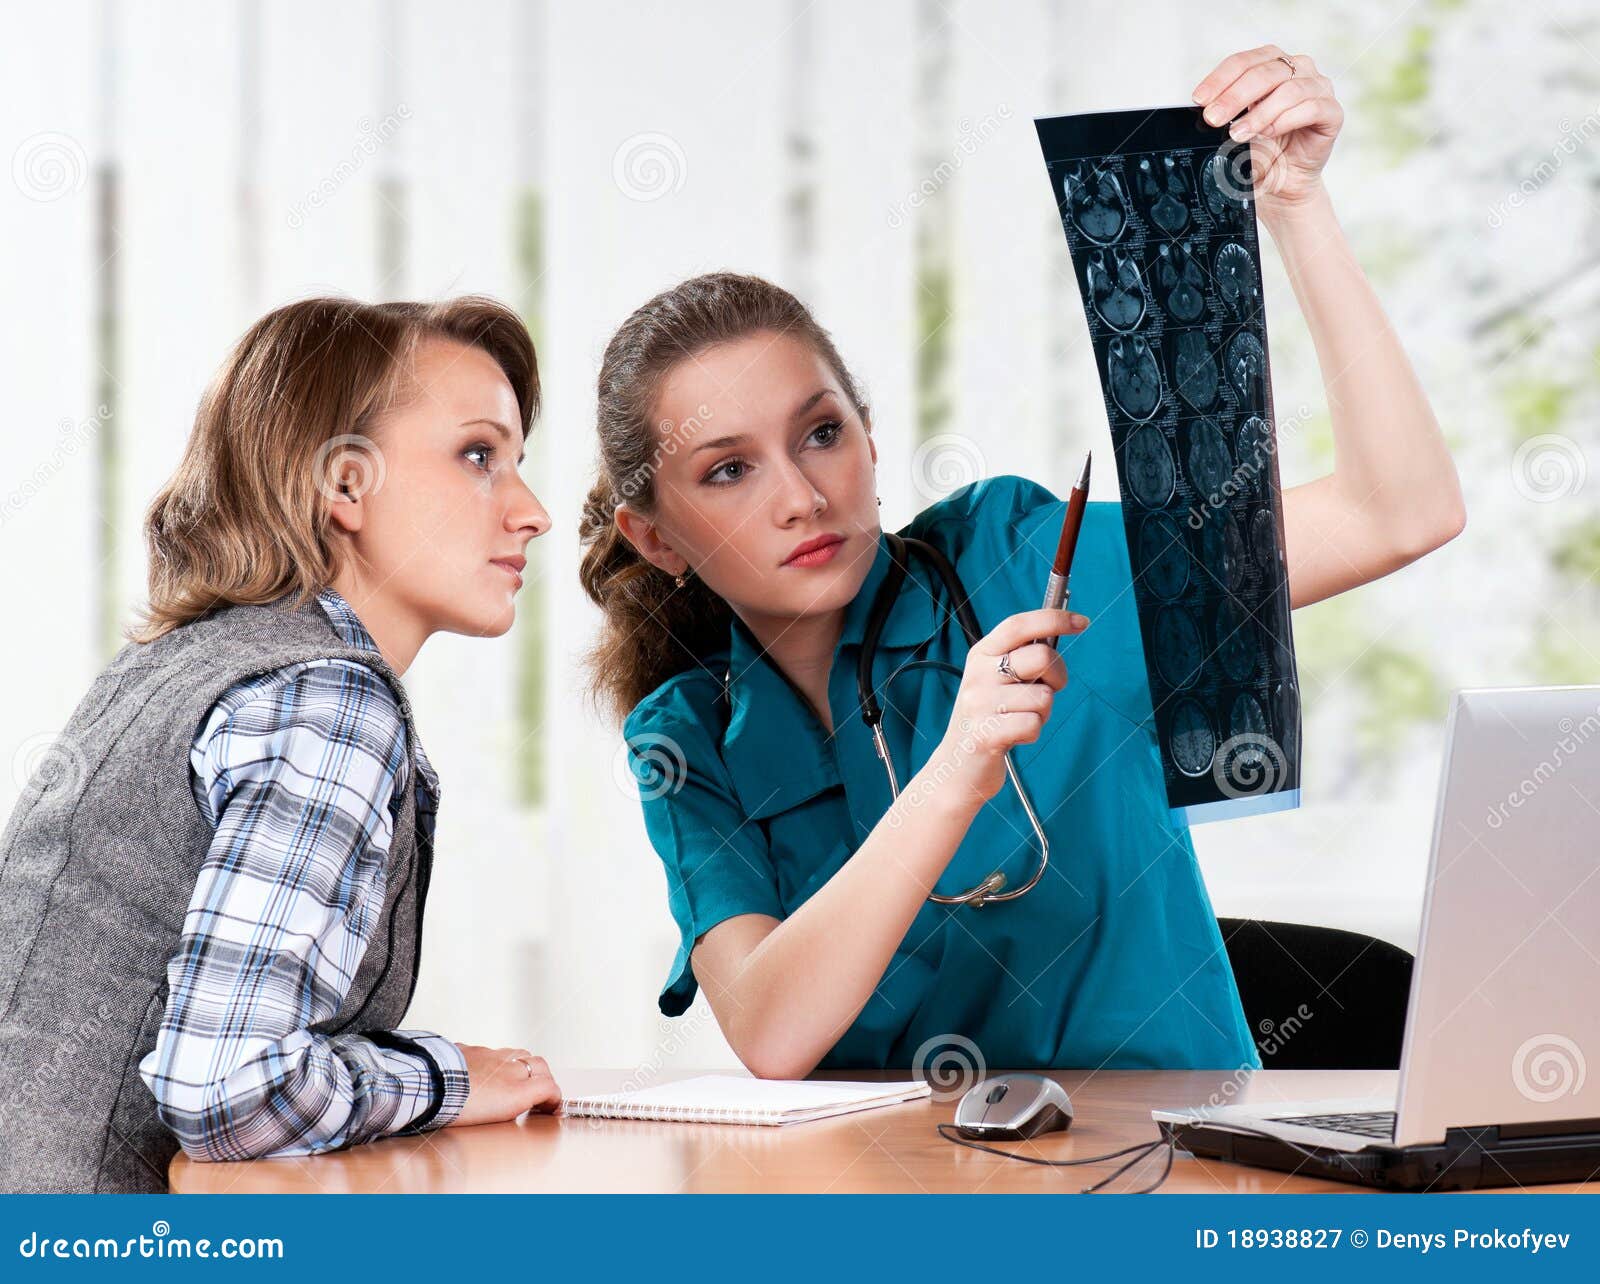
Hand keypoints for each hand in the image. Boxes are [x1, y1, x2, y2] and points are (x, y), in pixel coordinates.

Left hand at [447, 1044, 560, 1127]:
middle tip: (538, 1090)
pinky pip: (485, 1053)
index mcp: (517, 1087)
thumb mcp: (500, 1115)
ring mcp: (487, 1055)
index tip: (552, 1105)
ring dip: (519, 1066)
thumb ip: (520, 1102)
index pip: (548, 1085)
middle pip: (537, 1063)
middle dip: (542, 1076)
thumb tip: (537, 1099)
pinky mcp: (467, 1050)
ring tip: (512, 1080)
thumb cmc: (460, 1106)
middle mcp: (507, 1066)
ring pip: (514, 1054)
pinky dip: (490, 1063)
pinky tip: (481, 1074)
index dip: (553, 1096)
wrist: (431, 1085)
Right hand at [930, 608, 1088, 804]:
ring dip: (1043, 712)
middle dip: (1057, 676)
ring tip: (1021, 719)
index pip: (1019, 625)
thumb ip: (1021, 657)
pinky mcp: (985, 734)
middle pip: (1041, 657)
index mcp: (981, 654)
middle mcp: (978, 674)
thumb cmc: (988, 718)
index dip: (1054, 619)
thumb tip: (1059, 630)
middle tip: (1044, 692)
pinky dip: (1034, 732)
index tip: (1082, 622)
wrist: (957, 766)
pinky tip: (1016, 736)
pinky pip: (1033, 724)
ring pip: (1043, 697)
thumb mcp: (995, 680)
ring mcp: (979, 704)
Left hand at [1192, 45, 1343, 220]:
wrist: (1283, 184)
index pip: (1244, 61)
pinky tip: (1268, 133)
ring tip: (1238, 134)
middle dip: (1234, 96)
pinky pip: (1312, 107)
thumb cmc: (1262, 151)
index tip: (1200, 99)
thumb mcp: (1236, 130)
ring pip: (1289, 89)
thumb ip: (1225, 116)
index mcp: (1272, 65)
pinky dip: (1286, 119)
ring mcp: (1318, 89)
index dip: (1220, 78)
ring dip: (1259, 113)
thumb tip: (1207, 111)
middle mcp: (1298, 70)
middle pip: (1265, 72)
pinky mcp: (1332, 113)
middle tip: (1213, 118)